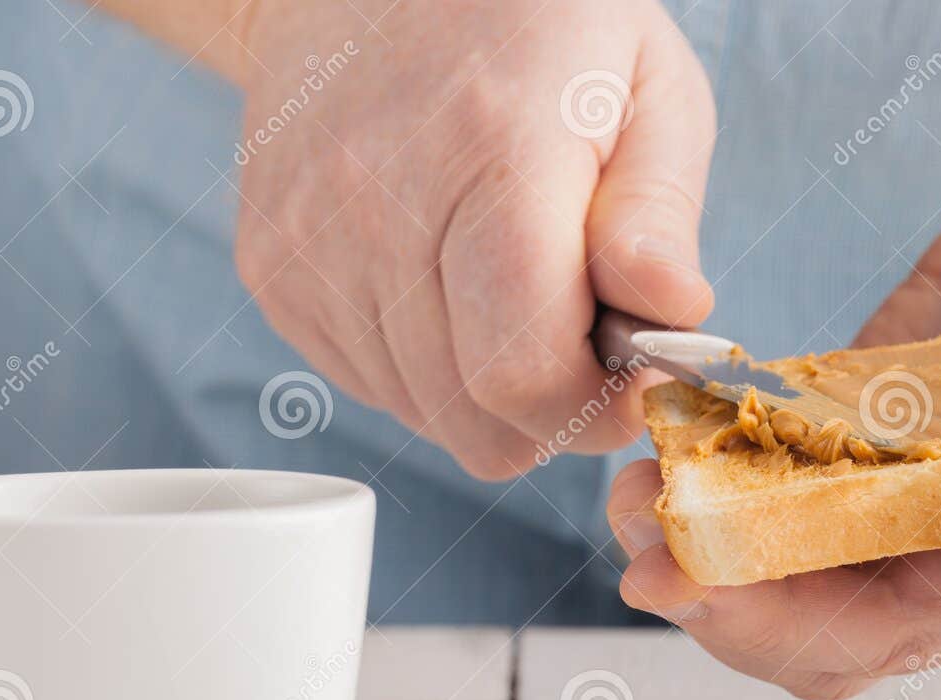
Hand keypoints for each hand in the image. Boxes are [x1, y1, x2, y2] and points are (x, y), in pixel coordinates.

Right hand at [233, 0, 713, 478]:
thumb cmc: (536, 28)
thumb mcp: (649, 89)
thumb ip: (660, 216)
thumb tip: (669, 318)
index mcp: (490, 156)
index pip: (525, 372)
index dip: (595, 409)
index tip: (634, 381)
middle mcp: (377, 207)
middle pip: (476, 420)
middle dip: (553, 412)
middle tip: (587, 345)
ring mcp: (309, 244)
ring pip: (424, 418)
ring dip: (489, 394)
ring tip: (515, 297)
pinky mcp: (271, 271)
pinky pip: (371, 387)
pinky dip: (428, 371)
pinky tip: (451, 290)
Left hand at [608, 133, 940, 699]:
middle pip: (901, 634)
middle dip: (786, 623)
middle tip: (693, 578)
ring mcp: (917, 516)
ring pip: (812, 600)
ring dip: (716, 579)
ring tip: (641, 512)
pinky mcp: (854, 465)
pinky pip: (775, 508)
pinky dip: (708, 497)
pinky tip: (656, 456)